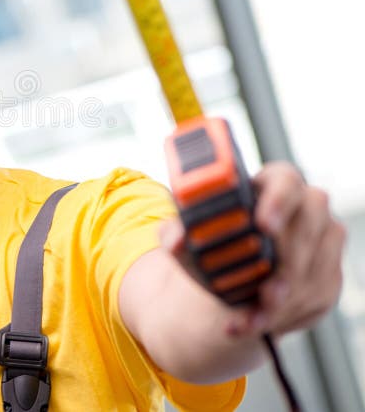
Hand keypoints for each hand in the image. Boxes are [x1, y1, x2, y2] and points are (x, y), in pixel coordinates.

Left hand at [160, 161, 345, 337]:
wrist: (224, 282)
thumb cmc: (210, 245)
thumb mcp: (189, 237)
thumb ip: (176, 232)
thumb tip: (175, 240)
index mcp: (267, 186)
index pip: (285, 179)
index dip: (279, 199)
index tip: (264, 224)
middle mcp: (302, 209)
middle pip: (311, 222)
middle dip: (289, 259)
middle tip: (267, 288)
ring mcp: (320, 243)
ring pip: (316, 265)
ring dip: (286, 295)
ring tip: (254, 312)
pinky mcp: (326, 275)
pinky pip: (316, 295)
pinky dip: (284, 314)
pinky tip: (254, 322)